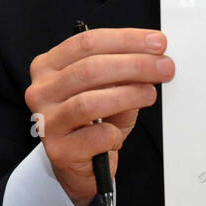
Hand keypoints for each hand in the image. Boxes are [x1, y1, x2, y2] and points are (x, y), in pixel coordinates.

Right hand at [25, 28, 172, 205]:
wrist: (80, 166)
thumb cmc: (93, 123)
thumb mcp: (107, 90)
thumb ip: (122, 74)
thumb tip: (153, 59)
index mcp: (49, 66)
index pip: (86, 43)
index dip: (125, 40)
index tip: (157, 43)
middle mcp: (41, 90)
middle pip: (89, 68)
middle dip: (134, 65)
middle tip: (164, 68)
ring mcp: (46, 120)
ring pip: (88, 102)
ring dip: (128, 95)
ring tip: (150, 94)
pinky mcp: (58, 150)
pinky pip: (95, 136)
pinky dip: (115, 133)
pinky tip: (118, 134)